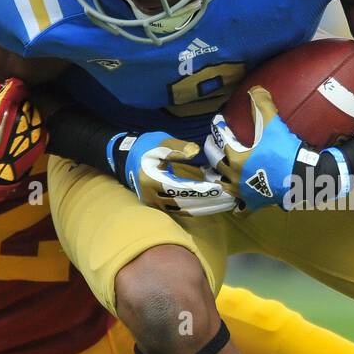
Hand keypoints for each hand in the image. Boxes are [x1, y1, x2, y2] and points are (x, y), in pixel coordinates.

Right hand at [116, 130, 236, 215]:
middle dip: (207, 202)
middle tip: (227, 200)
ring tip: (222, 205)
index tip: (218, 189)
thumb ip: (178, 148)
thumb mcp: (161, 142)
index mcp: (152, 179)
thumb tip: (195, 151)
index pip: (181, 188)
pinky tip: (209, 207)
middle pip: (184, 203)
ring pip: (182, 210)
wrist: (126, 158)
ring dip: (203, 208)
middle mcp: (152, 196)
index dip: (200, 190)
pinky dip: (194, 209)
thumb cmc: (146, 147)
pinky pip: (178, 211)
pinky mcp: (157, 206)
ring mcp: (154, 203)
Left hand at [205, 87, 335, 211]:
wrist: (302, 177)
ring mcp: (243, 192)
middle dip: (212, 151)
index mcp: (236, 158)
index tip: (218, 121)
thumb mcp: (274, 126)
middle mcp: (235, 176)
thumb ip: (262, 105)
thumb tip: (254, 89)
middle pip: (216, 163)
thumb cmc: (285, 151)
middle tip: (211, 143)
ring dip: (218, 177)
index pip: (221, 139)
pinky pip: (241, 208)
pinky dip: (238, 205)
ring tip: (216, 171)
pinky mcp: (254, 203)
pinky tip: (237, 201)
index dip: (219, 127)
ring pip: (222, 186)